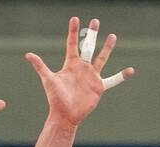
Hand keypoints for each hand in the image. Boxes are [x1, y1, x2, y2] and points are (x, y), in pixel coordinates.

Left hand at [26, 17, 133, 131]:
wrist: (65, 115)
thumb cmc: (55, 98)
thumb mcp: (48, 80)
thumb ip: (40, 66)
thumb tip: (28, 54)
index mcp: (70, 64)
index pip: (72, 44)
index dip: (73, 32)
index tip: (75, 19)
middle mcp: (82, 67)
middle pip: (88, 47)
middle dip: (92, 34)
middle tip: (95, 21)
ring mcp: (91, 76)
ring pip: (101, 58)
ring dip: (107, 48)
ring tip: (112, 36)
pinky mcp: (99, 87)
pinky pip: (112, 80)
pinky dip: (121, 76)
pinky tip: (130, 70)